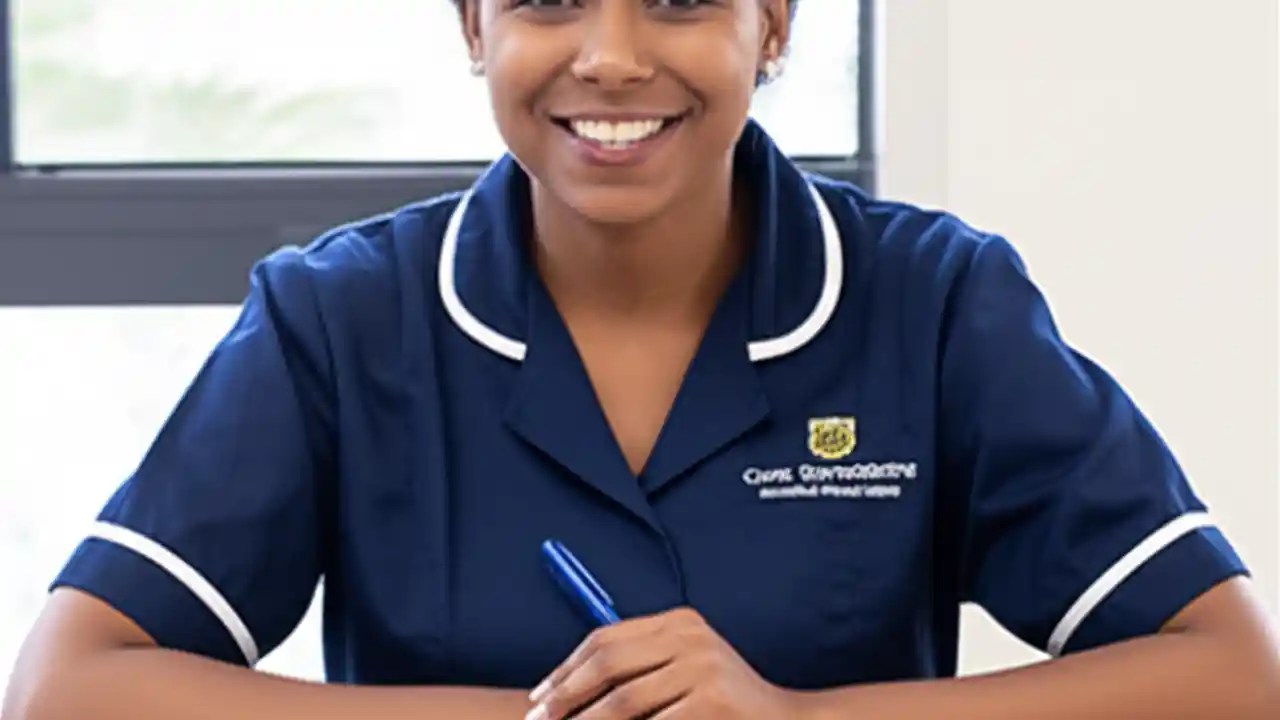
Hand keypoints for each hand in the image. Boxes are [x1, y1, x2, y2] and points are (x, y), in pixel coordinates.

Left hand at [526, 607, 810, 719]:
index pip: (606, 638)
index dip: (565, 669)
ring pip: (624, 702)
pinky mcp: (714, 704)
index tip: (538, 698)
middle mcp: (691, 637)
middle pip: (608, 663)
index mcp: (679, 622)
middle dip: (565, 697)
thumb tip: (560, 689)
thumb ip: (638, 666)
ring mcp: (704, 669)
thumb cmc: (722, 705)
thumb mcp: (684, 670)